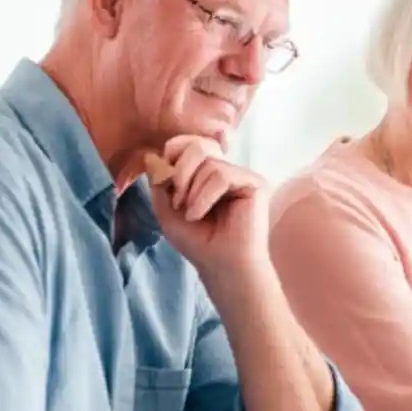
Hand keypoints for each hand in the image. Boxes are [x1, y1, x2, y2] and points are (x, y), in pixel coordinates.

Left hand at [149, 135, 270, 273]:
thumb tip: (155, 155)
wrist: (222, 266)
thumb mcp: (167, 208)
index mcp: (208, 174)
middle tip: (177, 200)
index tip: (165, 178)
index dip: (175, 150)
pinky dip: (204, 196)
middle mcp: (227, 171)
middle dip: (181, 170)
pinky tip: (199, 215)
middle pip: (200, 145)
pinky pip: (222, 175)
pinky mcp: (256, 184)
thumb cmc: (198, 242)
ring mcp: (242, 177)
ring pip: (209, 162)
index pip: (192, 144)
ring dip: (191, 190)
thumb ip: (161, 180)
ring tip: (191, 215)